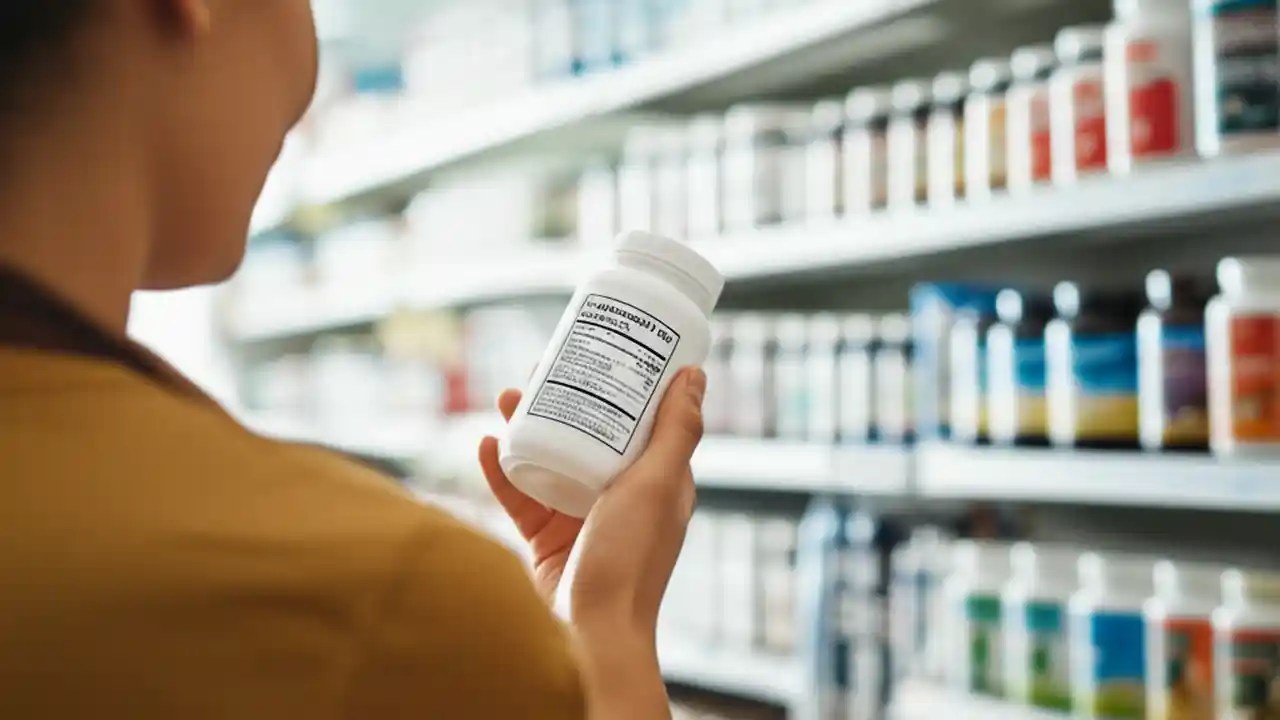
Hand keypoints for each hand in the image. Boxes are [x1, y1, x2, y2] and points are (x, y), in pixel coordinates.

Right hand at [478, 367, 704, 633]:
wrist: (592, 631)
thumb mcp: (659, 484)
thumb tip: (695, 373)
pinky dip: (503, 470)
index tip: (594, 347)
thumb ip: (676, 432)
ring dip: (526, 424)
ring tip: (505, 397)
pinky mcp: (546, 538)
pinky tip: (486, 445)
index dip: (617, 381)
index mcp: (655, 480)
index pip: (638, 418)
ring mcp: (580, 516)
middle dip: (561, 396)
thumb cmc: (632, 559)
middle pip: (587, 430)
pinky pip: (521, 495)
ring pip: (550, 456)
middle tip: (537, 366)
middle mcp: (620, 494)